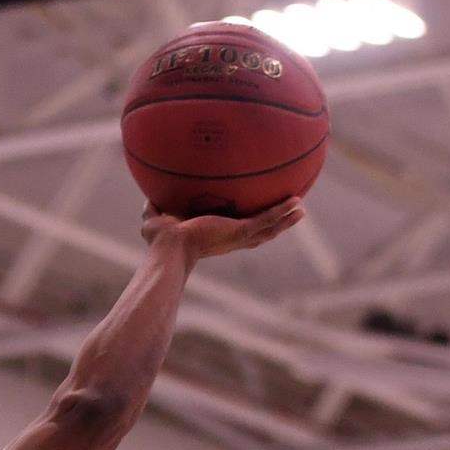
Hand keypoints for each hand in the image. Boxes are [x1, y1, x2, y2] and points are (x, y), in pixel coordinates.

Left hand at [141, 198, 303, 264]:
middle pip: (260, 233)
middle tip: (289, 215)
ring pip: (269, 228)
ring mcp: (237, 237)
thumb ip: (154, 209)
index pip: (236, 232)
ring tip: (301, 209)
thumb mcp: (158, 219)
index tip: (254, 219)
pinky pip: (266, 220)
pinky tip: (297, 202)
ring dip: (286, 220)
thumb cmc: (161, 242)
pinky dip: (282, 212)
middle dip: (275, 225)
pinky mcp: (240, 231)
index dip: (248, 226)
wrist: (168, 249)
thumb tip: (148, 200)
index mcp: (217, 237)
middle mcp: (230, 239)